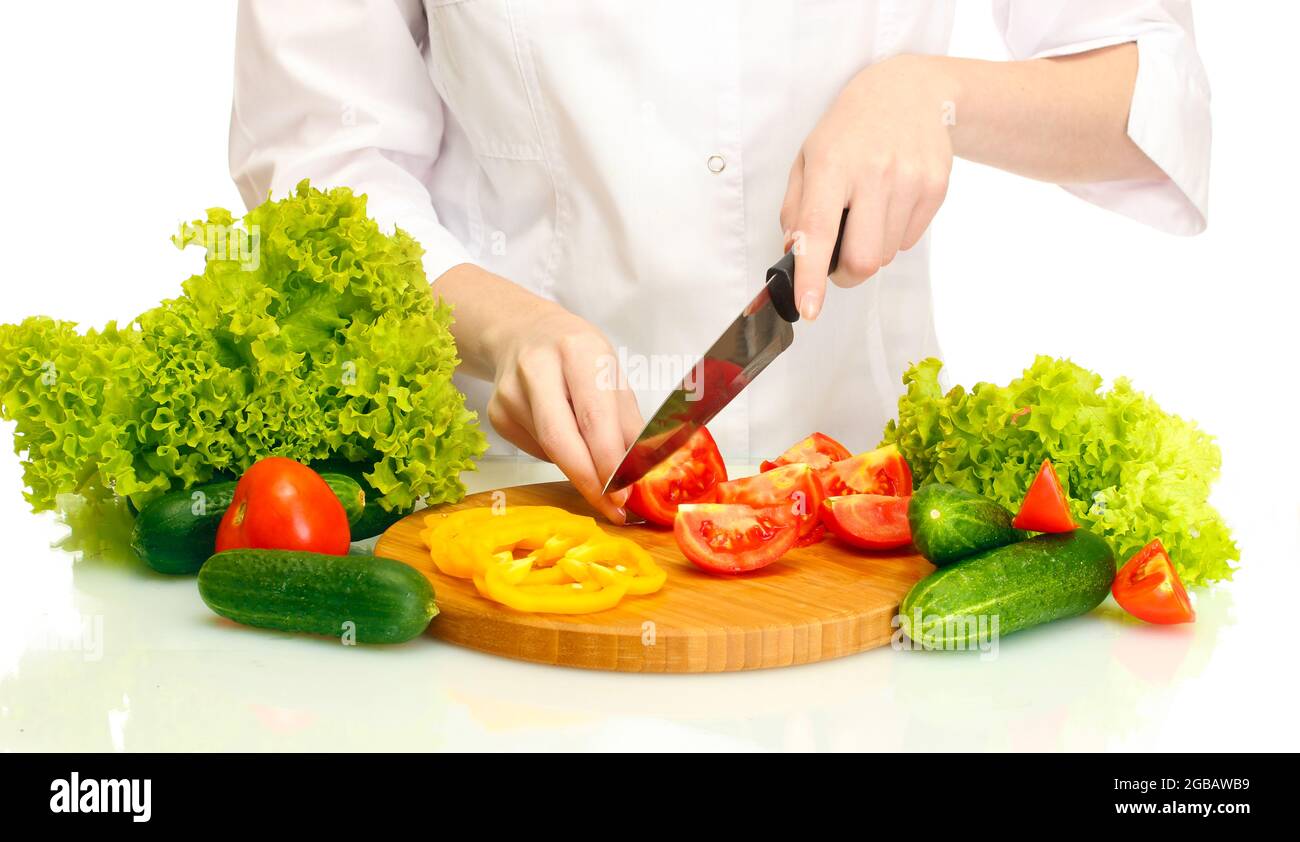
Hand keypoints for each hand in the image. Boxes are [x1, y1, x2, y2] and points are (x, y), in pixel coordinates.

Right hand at [485, 302, 642, 522]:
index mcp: (578, 351)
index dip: (609, 462)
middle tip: (612, 508)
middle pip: (561, 441)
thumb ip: (628, 422)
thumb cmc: (578, 356)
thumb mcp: (612, 374)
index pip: (593, 417)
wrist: (522, 332)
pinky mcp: (496, 414)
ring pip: (549, 450)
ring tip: (595, 464)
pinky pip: (535, 449)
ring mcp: (509, 393)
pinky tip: (562, 432)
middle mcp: (537, 368)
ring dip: (579, 468)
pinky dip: (557, 455)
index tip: (625, 494)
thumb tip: (643, 473)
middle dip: (590, 482)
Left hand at [780, 54, 954, 319]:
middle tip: (838, 258)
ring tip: (868, 211)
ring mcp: (910, 179)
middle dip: (846, 273)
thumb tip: (795, 252)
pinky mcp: (936, 187)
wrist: (910, 92)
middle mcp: (873, 172)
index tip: (810, 308)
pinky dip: (894, 234)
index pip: (819, 230)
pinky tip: (890, 201)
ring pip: (886, 255)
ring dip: (871, 248)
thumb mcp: (809, 157)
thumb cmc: (850, 130)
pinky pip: (909, 240)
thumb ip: (796, 208)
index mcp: (832, 164)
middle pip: (863, 260)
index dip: (812, 276)